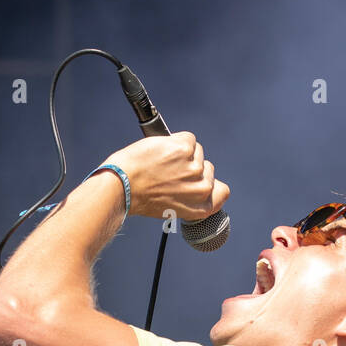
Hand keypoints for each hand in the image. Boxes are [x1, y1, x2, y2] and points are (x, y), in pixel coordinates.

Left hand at [100, 133, 229, 221]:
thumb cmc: (141, 197)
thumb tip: (195, 178)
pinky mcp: (184, 149)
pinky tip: (160, 152)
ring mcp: (193, 168)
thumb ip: (189, 196)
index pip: (223, 192)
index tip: (198, 181)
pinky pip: (187, 138)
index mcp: (200, 207)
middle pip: (208, 167)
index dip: (212, 183)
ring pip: (196, 151)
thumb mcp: (171, 207)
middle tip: (168, 173)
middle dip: (191, 165)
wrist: (123, 185)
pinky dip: (174, 140)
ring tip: (160, 163)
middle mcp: (201, 189)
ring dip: (181, 152)